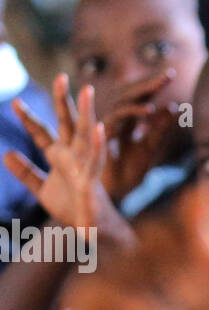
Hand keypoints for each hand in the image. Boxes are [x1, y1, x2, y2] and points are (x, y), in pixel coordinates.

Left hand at [4, 76, 131, 248]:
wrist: (92, 232)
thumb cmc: (72, 209)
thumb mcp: (41, 189)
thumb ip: (26, 172)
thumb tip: (6, 154)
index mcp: (61, 157)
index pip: (43, 133)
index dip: (29, 119)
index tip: (15, 102)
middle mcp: (74, 156)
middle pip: (67, 123)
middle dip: (63, 100)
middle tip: (60, 76)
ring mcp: (85, 166)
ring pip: (85, 134)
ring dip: (87, 113)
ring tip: (87, 91)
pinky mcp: (93, 181)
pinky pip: (96, 160)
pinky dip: (97, 144)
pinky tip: (98, 128)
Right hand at [101, 69, 182, 200]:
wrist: (111, 199)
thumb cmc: (126, 175)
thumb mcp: (148, 149)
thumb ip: (159, 129)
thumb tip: (175, 106)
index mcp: (124, 121)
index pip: (139, 97)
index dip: (153, 85)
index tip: (172, 74)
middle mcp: (113, 120)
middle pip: (129, 93)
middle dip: (149, 82)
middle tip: (169, 74)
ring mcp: (105, 126)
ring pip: (121, 100)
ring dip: (141, 91)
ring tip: (161, 84)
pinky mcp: (101, 137)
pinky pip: (117, 119)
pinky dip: (133, 112)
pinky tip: (151, 111)